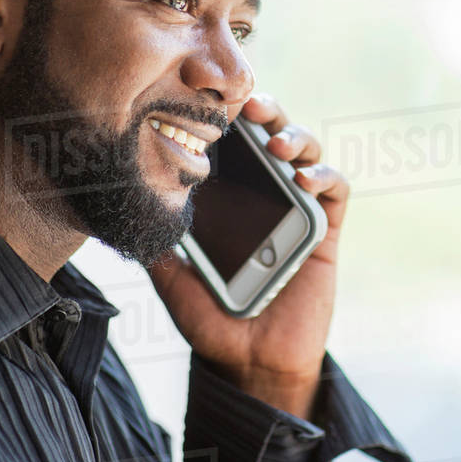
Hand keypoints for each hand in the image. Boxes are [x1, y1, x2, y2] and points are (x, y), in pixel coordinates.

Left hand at [147, 93, 347, 418]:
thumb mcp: (170, 273)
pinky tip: (304, 180)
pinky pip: (335, 190)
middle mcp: (267, 191)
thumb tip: (126, 201)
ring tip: (276, 145)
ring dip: (295, 136)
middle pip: (273, 132)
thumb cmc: (208, 316)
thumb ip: (156, 237)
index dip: (229, 115)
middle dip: (267, 110)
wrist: (246, 361)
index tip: (212, 100)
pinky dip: (323, 176)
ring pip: (307, 151)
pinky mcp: (325, 230)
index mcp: (232, 194)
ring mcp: (298, 207)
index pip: (234, 140)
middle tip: (251, 105)